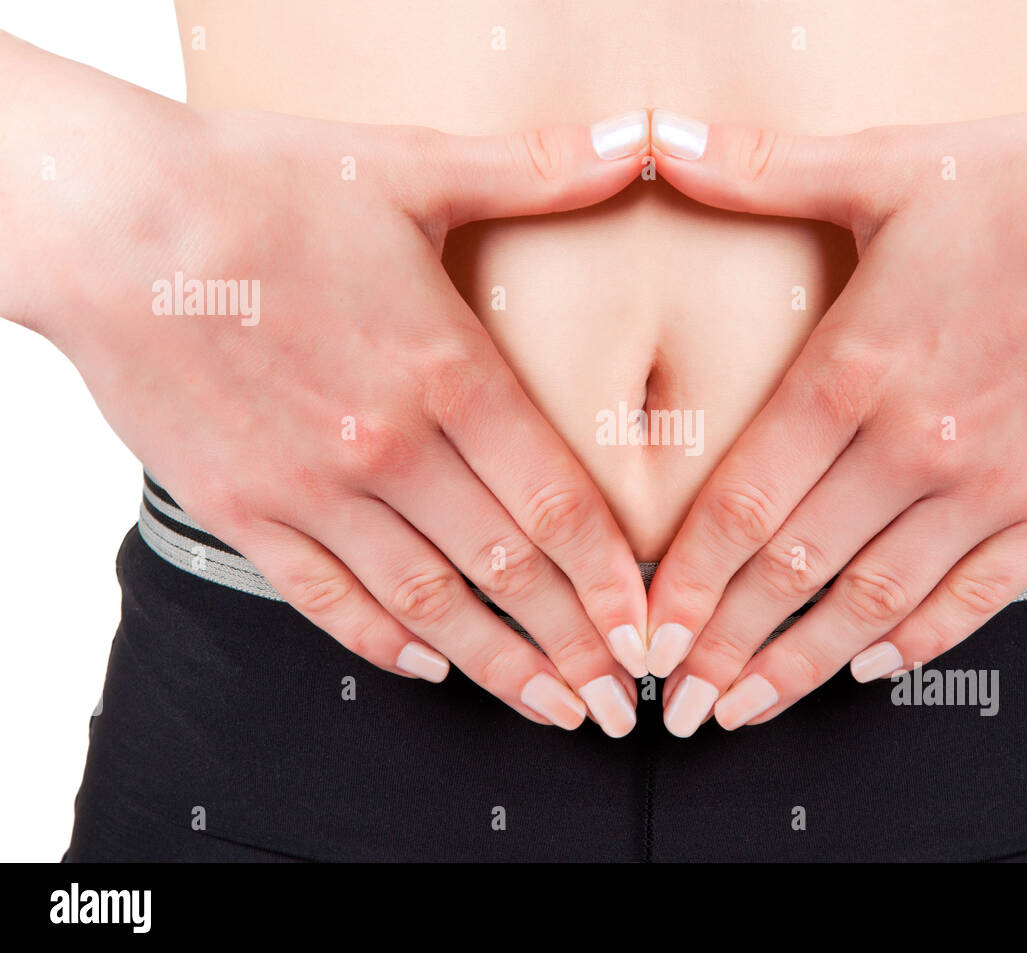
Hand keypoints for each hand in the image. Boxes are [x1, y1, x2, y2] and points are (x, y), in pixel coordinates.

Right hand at [1, 36, 654, 734]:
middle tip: (614, 698)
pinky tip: (426, 666)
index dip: (610, 579)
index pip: (554, 504)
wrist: (107, 221)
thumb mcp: (405, 166)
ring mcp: (310, 489)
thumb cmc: (256, 187)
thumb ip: (529, 170)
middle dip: (572, 643)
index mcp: (442, 370)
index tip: (643, 629)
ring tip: (547, 704)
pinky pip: (326, 598)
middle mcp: (386, 447)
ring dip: (495, 663)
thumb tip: (626, 143)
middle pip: (505, 571)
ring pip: (425, 603)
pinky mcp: (243, 510)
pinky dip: (382, 639)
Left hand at [644, 59, 1026, 736]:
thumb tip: (668, 142)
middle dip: (725, 644)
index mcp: (856, 371)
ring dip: (803, 665)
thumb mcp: (894, 167)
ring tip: (748, 708)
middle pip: (794, 570)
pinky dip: (918, 640)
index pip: (744, 504)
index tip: (650, 634)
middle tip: (678, 701)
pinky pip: (974, 597)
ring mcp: (988, 489)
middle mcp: (912, 446)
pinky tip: (873, 668)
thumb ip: (768, 171)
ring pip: (874, 603)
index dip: (689, 582)